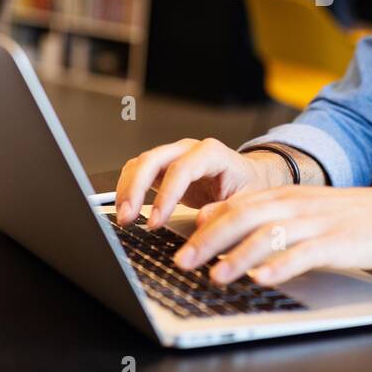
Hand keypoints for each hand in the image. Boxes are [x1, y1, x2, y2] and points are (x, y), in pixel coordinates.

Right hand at [115, 138, 284, 227]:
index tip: (156, 222)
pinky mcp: (163, 168)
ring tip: (123, 218)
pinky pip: (138, 172)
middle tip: (128, 217)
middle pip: (153, 159)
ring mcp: (174, 156)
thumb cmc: (248, 187)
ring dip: (126, 189)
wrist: (248, 178)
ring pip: (141, 163)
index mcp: (212, 153)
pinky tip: (126, 210)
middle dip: (135, 188)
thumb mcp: (247, 202)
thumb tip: (202, 222)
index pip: (182, 168)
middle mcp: (188, 149)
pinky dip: (128, 189)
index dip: (166, 195)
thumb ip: (226, 211)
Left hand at [173, 185, 371, 285]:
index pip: (235, 205)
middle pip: (244, 217)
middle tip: (184, 261)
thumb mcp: (299, 207)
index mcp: (284, 196)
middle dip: (210, 240)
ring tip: (216, 275)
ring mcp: (317, 222)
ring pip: (270, 234)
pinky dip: (282, 265)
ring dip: (239, 255)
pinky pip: (305, 253)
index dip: (204, 225)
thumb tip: (213, 216)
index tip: (178, 245)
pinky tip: (264, 277)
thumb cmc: (347, 216)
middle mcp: (295, 205)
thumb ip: (260, 212)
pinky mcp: (338, 241)